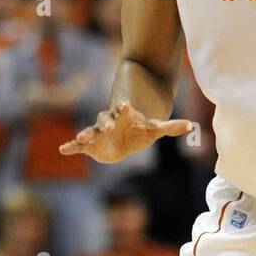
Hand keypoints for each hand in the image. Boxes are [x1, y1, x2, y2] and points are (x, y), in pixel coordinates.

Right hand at [59, 101, 191, 163]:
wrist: (124, 132)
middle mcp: (109, 122)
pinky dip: (72, 146)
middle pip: (106, 120)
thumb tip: (191, 126)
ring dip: (86, 134)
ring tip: (81, 138)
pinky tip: (63, 149)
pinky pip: (80, 144)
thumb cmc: (140, 128)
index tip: (124, 105)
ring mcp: (99, 131)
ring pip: (92, 131)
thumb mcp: (155, 129)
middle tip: (105, 125)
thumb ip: (171, 127)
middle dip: (105, 122)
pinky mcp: (91, 143)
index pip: (124, 111)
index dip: (124, 109)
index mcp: (124, 117)